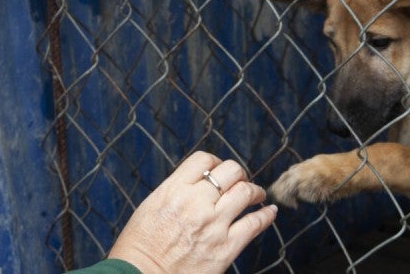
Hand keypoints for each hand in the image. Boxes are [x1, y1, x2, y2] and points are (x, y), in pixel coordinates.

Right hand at [107, 151, 276, 273]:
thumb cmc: (140, 246)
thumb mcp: (151, 206)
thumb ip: (176, 191)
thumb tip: (198, 184)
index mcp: (174, 190)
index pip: (203, 160)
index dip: (215, 163)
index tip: (218, 171)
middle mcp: (196, 203)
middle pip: (230, 171)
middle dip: (238, 174)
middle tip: (241, 181)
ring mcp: (213, 225)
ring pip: (246, 192)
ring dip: (255, 191)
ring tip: (257, 195)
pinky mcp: (225, 248)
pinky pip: (255, 224)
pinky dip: (266, 215)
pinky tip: (269, 211)